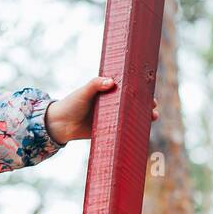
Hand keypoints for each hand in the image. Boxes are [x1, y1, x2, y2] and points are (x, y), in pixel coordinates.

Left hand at [44, 76, 158, 143]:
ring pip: (131, 117)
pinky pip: (123, 130)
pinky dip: (133, 130)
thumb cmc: (71, 104)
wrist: (59, 124)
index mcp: (107, 91)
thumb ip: (95, 85)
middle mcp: (112, 104)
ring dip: (143, 117)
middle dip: (145, 104)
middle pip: (133, 103)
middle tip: (153, 106)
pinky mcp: (108, 130)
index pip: (127, 88)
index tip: (149, 90)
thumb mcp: (83, 92)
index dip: (139, 89)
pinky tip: (142, 131)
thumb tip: (111, 82)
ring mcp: (111, 118)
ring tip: (152, 117)